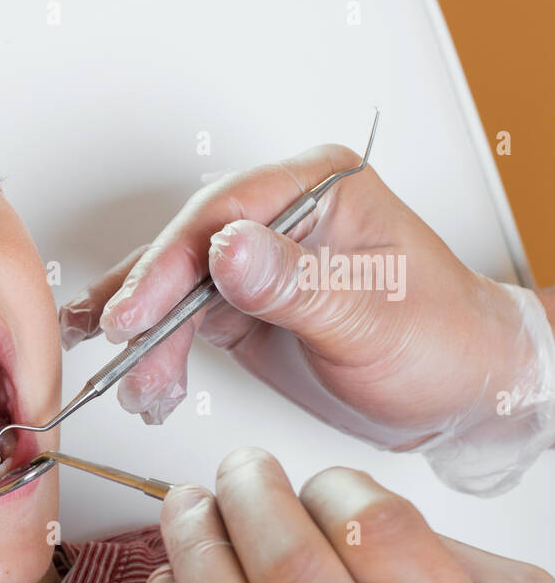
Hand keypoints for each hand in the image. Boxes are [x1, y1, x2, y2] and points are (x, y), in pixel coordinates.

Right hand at [58, 145, 554, 491]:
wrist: (459, 393)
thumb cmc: (442, 343)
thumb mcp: (371, 318)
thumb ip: (295, 284)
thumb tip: (226, 249)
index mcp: (320, 189)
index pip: (223, 211)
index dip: (168, 262)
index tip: (136, 311)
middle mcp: (280, 217)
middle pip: (186, 249)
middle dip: (148, 308)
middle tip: (123, 351)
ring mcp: (257, 262)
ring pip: (173, 287)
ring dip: (145, 339)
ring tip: (136, 385)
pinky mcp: (242, 306)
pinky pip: (181, 320)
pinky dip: (156, 352)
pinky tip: (140, 376)